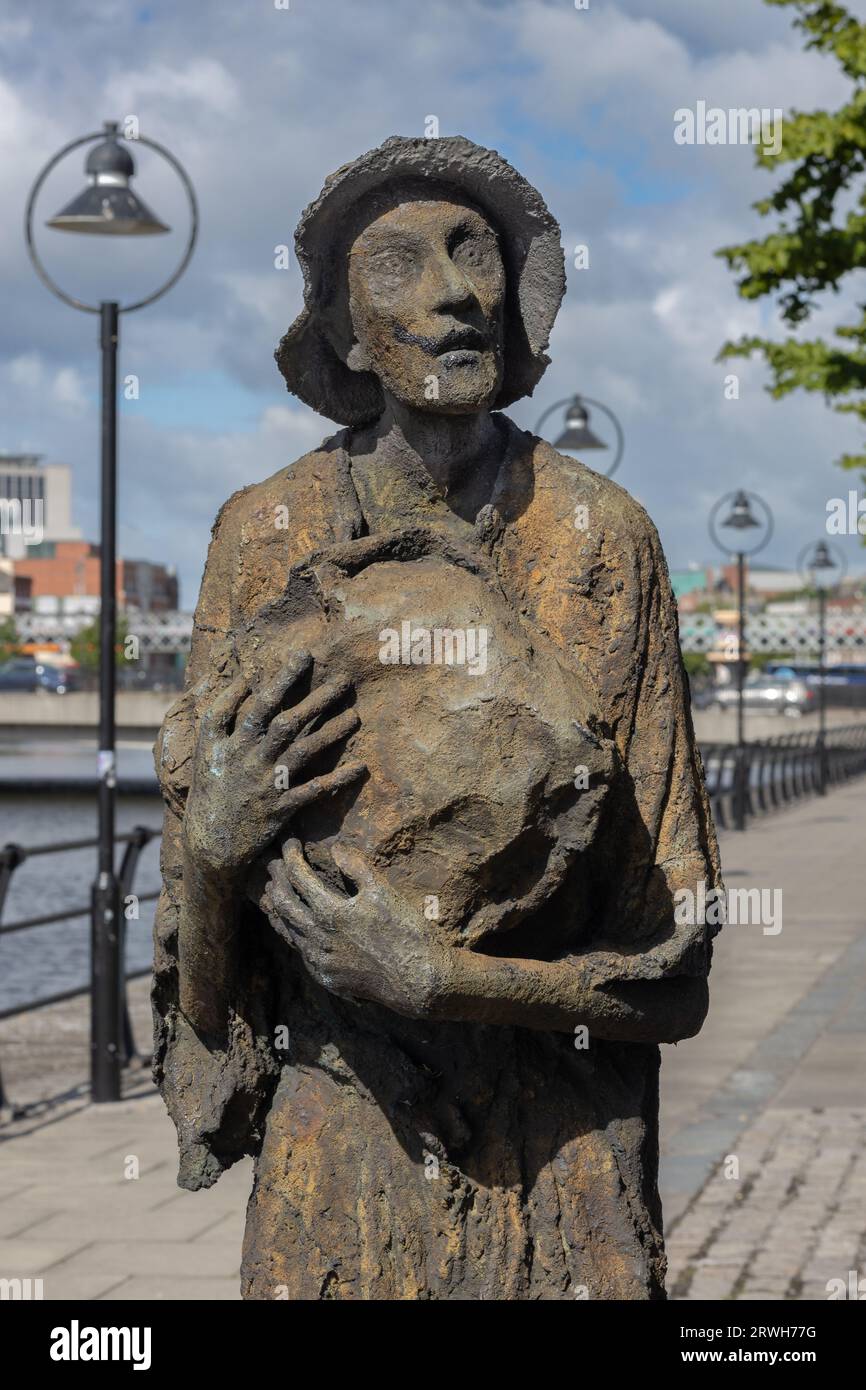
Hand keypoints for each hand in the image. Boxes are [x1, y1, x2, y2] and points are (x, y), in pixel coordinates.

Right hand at [182, 651, 365, 882]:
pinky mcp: (281, 809)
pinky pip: (313, 791)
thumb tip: (244, 679)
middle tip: (345, 680)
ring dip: (331, 733)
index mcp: (231, 743)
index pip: (257, 704)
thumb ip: (219, 713)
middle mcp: (251, 760)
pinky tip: (360, 767)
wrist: (209, 843)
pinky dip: (337, 779)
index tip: (304, 656)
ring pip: (303, 753)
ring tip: (356, 717)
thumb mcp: (204, 749)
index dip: (279, 680)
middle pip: (287, 723)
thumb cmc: (210, 788)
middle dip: (316, 700)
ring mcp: (267, 785)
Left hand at [261, 838, 445, 1017]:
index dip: (291, 856)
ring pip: (286, 929)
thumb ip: (357, 867)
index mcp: (332, 913)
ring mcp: (320, 961)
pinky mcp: (326, 977)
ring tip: (271, 890)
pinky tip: (291, 923)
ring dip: (276, 906)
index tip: (291, 843)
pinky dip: (290, 930)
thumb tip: (335, 848)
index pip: (299, 877)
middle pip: (283, 902)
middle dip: (276, 878)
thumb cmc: (406, 932)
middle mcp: (318, 939)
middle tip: (274, 862)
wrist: (417, 982)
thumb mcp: (385, 893)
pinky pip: (299, 949)